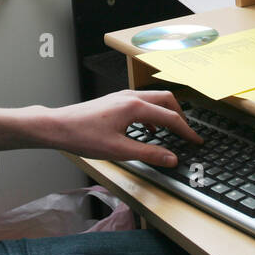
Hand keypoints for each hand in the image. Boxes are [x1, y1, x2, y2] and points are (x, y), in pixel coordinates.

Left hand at [48, 90, 200, 166]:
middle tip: (186, 132)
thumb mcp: (119, 150)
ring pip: (154, 99)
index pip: (170, 117)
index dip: (186, 130)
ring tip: (170, 132)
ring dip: (165, 113)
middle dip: (180, 115)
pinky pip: (142, 102)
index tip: (196, 140)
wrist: (58, 127)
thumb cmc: (83, 136)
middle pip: (166, 99)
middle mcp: (130, 96)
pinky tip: (147, 130)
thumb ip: (149, 153)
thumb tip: (171, 158)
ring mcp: (122, 96)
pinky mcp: (115, 101)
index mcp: (134, 107)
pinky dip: (152, 114)